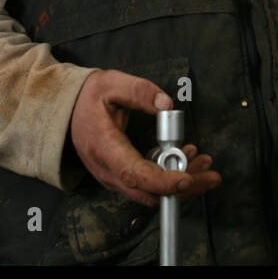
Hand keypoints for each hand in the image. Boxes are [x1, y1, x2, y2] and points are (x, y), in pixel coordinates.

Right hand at [69, 69, 220, 207]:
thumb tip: (167, 104)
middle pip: (149, 192)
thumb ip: (139, 91)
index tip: (187, 177)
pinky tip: (186, 161)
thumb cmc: (88, 98)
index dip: (162, 181)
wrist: (66, 111)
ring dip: (181, 184)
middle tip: (211, 174)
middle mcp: (107, 170)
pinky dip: (169, 180)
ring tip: (203, 163)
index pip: (135, 174)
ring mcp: (113, 178)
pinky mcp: (120, 178)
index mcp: (104, 148)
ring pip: (151, 194)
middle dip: (184, 186)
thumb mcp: (111, 83)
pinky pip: (147, 188)